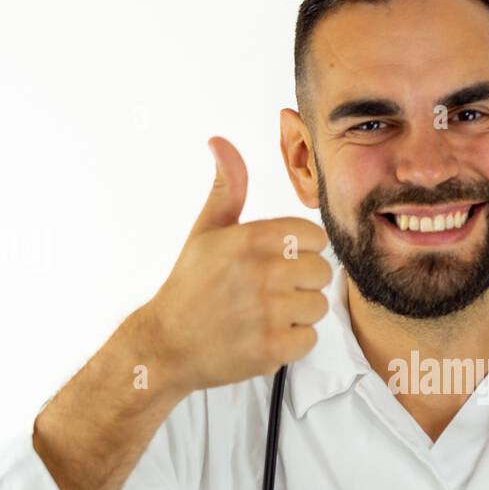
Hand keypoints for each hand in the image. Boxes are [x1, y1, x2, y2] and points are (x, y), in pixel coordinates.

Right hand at [141, 136, 331, 392]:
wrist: (167, 344)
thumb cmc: (191, 287)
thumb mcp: (206, 231)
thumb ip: (226, 188)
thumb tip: (220, 142)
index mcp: (251, 238)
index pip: (314, 236)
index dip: (300, 250)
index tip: (277, 262)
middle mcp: (262, 272)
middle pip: (321, 271)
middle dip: (300, 283)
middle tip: (268, 293)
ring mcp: (269, 311)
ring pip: (318, 306)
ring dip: (297, 314)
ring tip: (264, 315)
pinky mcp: (272, 346)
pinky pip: (309, 338)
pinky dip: (291, 342)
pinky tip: (263, 336)